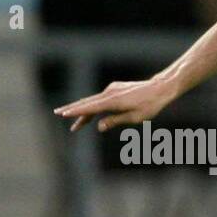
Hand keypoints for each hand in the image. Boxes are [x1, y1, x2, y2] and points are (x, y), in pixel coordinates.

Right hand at [54, 76, 177, 133]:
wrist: (159, 89)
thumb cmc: (149, 106)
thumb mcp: (134, 118)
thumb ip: (115, 121)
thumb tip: (99, 126)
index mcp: (113, 102)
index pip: (90, 108)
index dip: (76, 112)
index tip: (63, 114)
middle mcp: (109, 93)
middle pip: (87, 102)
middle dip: (72, 109)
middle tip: (57, 113)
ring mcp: (111, 89)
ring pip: (93, 101)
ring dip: (82, 109)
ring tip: (70, 117)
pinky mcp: (115, 89)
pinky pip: (100, 99)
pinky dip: (93, 105)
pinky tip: (90, 112)